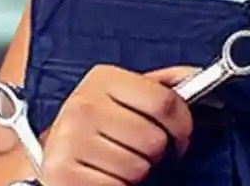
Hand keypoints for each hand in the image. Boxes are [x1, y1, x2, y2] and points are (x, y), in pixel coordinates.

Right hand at [40, 64, 197, 184]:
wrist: (54, 154)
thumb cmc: (97, 126)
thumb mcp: (126, 96)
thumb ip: (162, 84)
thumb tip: (196, 75)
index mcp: (103, 79)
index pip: (164, 102)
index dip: (182, 125)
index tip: (180, 136)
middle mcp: (83, 105)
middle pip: (154, 139)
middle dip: (155, 151)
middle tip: (138, 149)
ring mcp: (70, 139)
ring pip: (138, 167)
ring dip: (136, 171)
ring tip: (118, 161)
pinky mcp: (63, 173)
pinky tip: (105, 175)